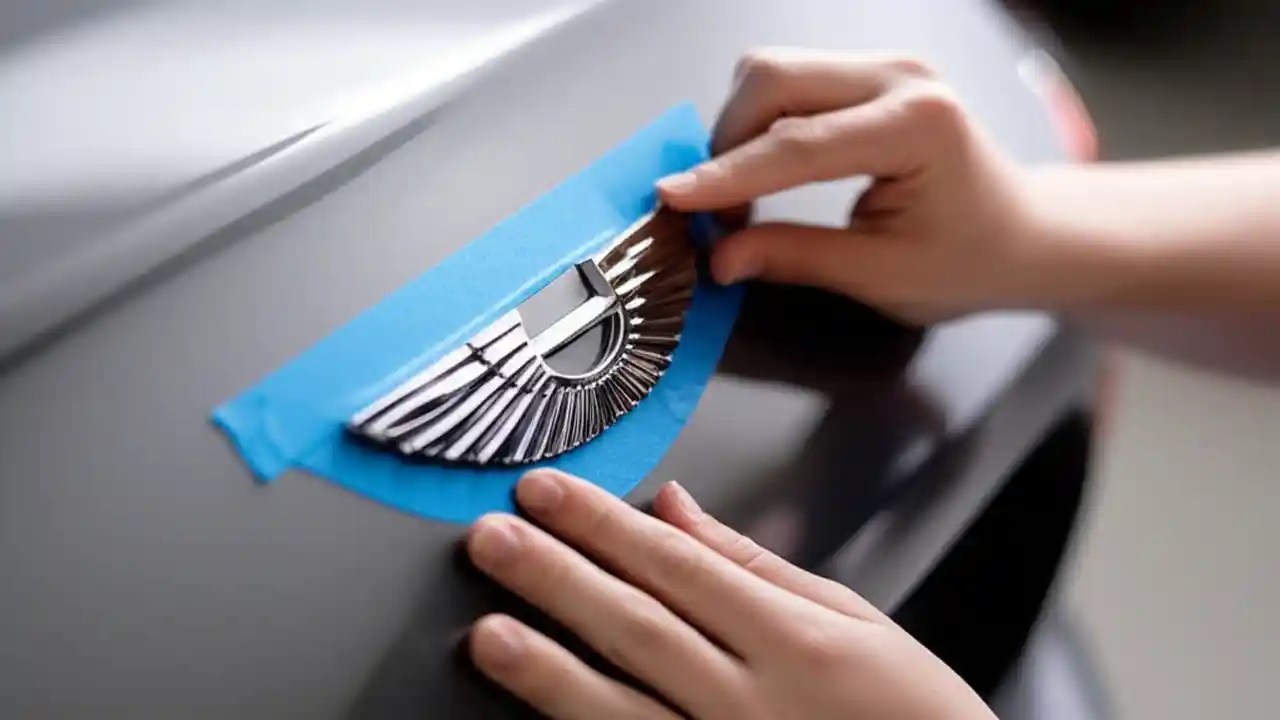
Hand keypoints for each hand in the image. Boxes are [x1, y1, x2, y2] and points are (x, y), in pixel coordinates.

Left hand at [466, 470, 994, 718]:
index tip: (547, 491)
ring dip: (551, 670)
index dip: (604, 525)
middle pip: (640, 628)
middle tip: (493, 537)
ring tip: (487, 632)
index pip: (679, 567)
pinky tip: (540, 713)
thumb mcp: (854, 621)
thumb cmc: (913, 714)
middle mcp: (755, 703)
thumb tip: (676, 508)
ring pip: (625, 710)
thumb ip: (755, 564)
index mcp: (796, 642)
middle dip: (559, 578)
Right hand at [657, 49, 1057, 323]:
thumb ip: (796, 258)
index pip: (797, 144)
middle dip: (725, 144)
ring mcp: (886, 67)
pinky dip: (760, 126)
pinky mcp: (871, 75)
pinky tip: (763, 173)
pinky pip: (791, 83)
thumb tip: (718, 259)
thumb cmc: (969, 261)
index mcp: (918, 126)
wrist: (1025, 236)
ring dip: (738, 132)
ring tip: (741, 200)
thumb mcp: (882, 275)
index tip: (672, 198)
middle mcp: (901, 77)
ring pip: (772, 73)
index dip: (727, 175)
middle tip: (718, 216)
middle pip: (772, 78)